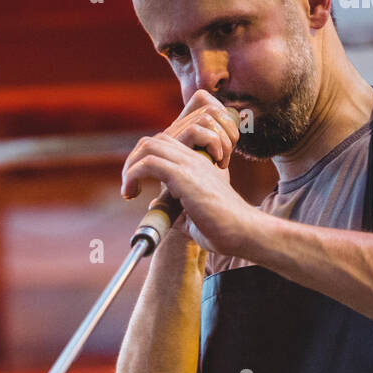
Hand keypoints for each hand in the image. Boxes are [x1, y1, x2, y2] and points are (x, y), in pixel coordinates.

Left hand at [121, 91, 253, 256]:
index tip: (136, 188)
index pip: (165, 146)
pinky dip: (133, 174)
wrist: (244, 232)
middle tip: (128, 187)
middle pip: (154, 141)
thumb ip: (176, 208)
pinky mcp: (185, 176)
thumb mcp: (195, 215)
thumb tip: (155, 208)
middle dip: (134, 160)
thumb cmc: (224, 230)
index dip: (144, 161)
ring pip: (149, 146)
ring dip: (131, 166)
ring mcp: (190, 165)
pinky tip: (130, 193)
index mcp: (198, 165)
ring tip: (128, 190)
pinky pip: (150, 163)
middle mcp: (194, 159)